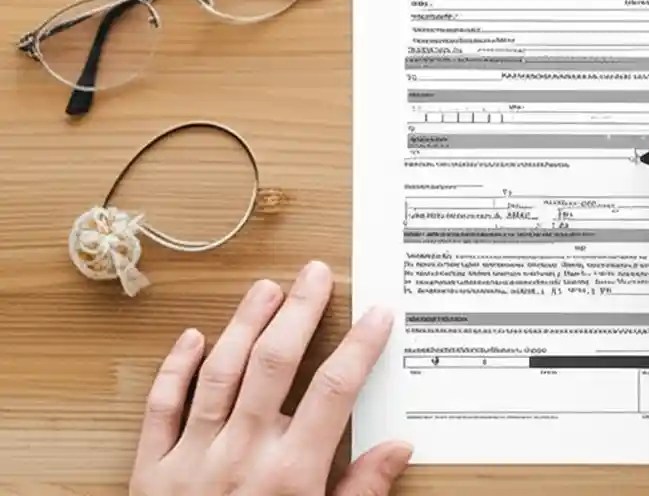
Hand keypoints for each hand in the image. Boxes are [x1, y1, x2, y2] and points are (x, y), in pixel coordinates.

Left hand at [130, 261, 409, 495]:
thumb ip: (360, 493)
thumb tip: (398, 449)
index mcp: (291, 476)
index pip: (335, 391)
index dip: (361, 345)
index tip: (379, 315)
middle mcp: (241, 456)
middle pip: (274, 364)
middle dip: (300, 311)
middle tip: (316, 274)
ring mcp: (191, 460)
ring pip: (219, 372)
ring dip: (244, 323)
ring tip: (266, 289)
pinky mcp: (149, 472)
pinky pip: (160, 407)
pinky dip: (175, 368)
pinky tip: (193, 337)